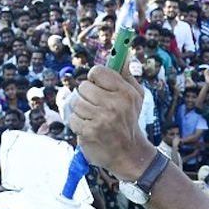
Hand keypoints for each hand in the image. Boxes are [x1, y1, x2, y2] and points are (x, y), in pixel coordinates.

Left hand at [69, 65, 151, 179]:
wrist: (129, 154)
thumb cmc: (129, 120)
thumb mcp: (136, 96)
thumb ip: (126, 74)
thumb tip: (124, 54)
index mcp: (125, 92)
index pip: (97, 72)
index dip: (94, 78)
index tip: (97, 85)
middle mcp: (114, 104)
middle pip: (83, 86)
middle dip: (87, 96)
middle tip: (96, 105)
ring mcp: (101, 119)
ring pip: (76, 103)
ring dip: (82, 111)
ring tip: (94, 118)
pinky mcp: (90, 132)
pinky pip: (73, 119)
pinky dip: (78, 124)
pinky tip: (89, 128)